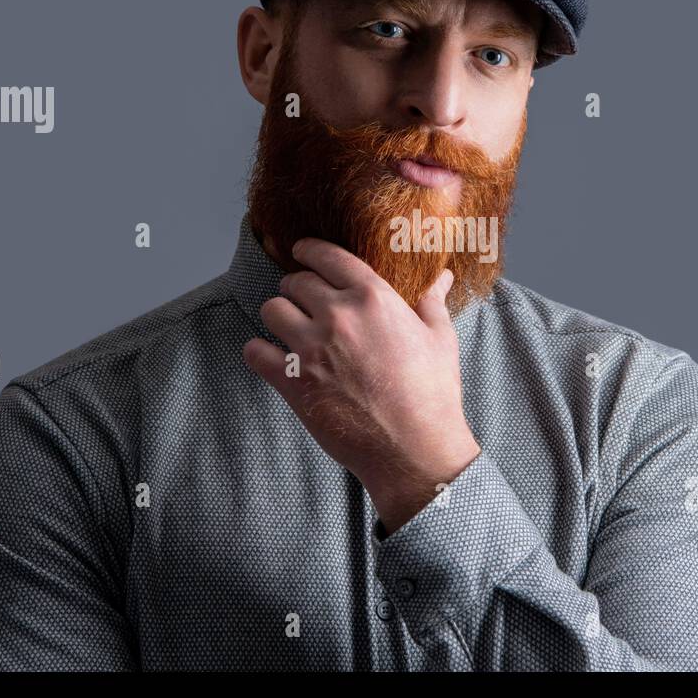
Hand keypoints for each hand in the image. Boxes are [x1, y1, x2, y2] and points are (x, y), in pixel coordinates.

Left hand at [242, 237, 479, 533]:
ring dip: (278, 316)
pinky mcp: (293, 381)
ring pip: (271, 310)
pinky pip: (255, 352)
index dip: (309, 250)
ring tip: (289, 328)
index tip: (302, 252)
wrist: (414, 448)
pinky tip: (272, 357)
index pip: (327, 256)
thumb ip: (432, 301)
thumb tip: (442, 277)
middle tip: (303, 302)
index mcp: (373, 297)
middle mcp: (338, 315)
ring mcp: (311, 348)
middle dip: (296, 289)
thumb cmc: (432, 393)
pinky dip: (259, 352)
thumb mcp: (440, 338)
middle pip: (294, 282)